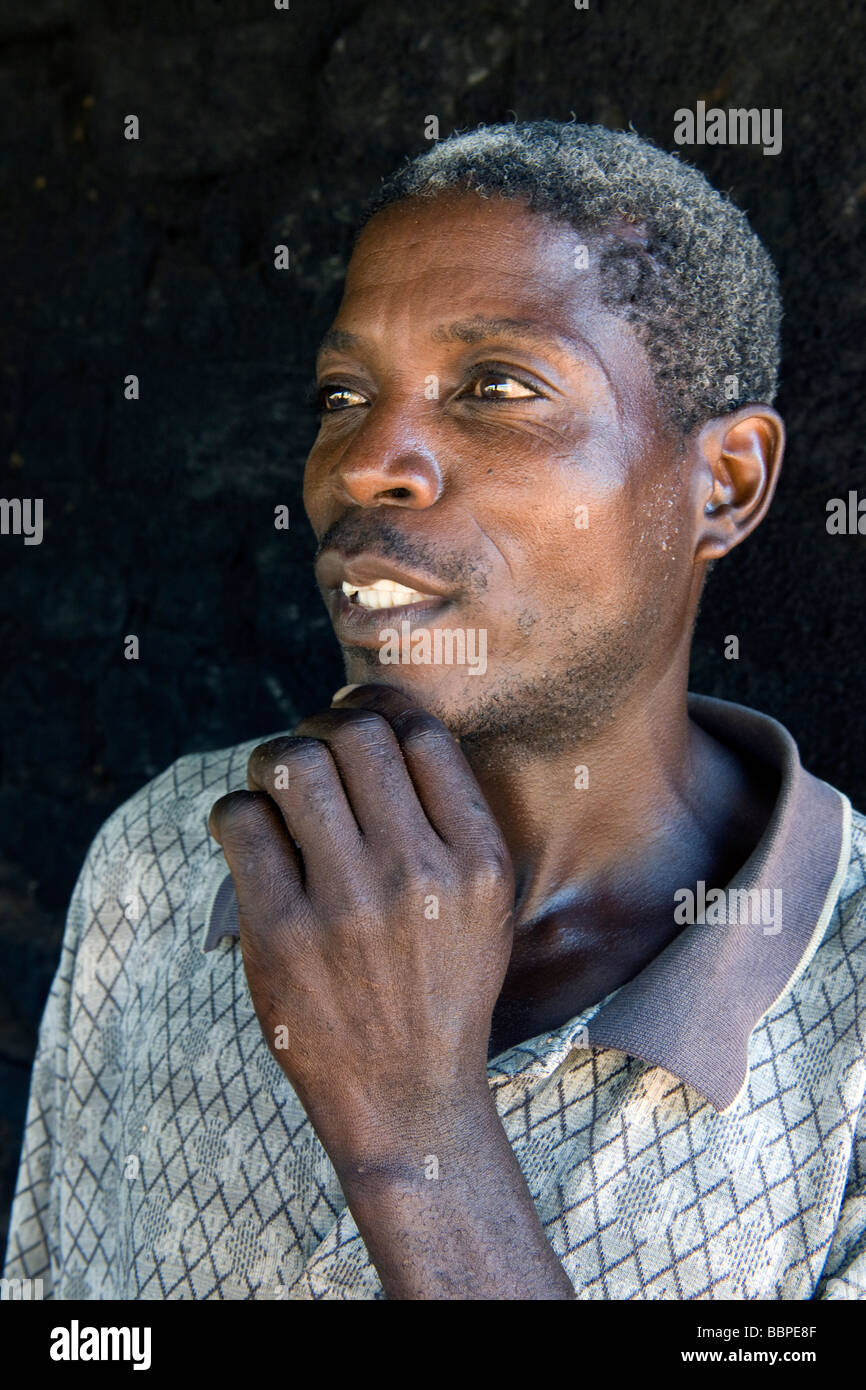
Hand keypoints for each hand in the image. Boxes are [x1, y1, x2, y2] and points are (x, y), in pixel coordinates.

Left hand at [208, 683, 514, 1170]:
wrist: (409, 1100)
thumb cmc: (442, 992)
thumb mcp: (486, 908)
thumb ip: (449, 823)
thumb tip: (378, 731)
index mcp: (478, 860)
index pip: (422, 734)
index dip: (377, 707)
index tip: (353, 718)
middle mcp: (420, 872)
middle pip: (355, 734)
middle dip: (319, 725)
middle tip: (308, 753)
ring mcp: (349, 903)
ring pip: (294, 763)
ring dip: (272, 757)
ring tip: (273, 784)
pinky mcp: (283, 933)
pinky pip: (241, 820)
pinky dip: (236, 811)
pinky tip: (247, 833)